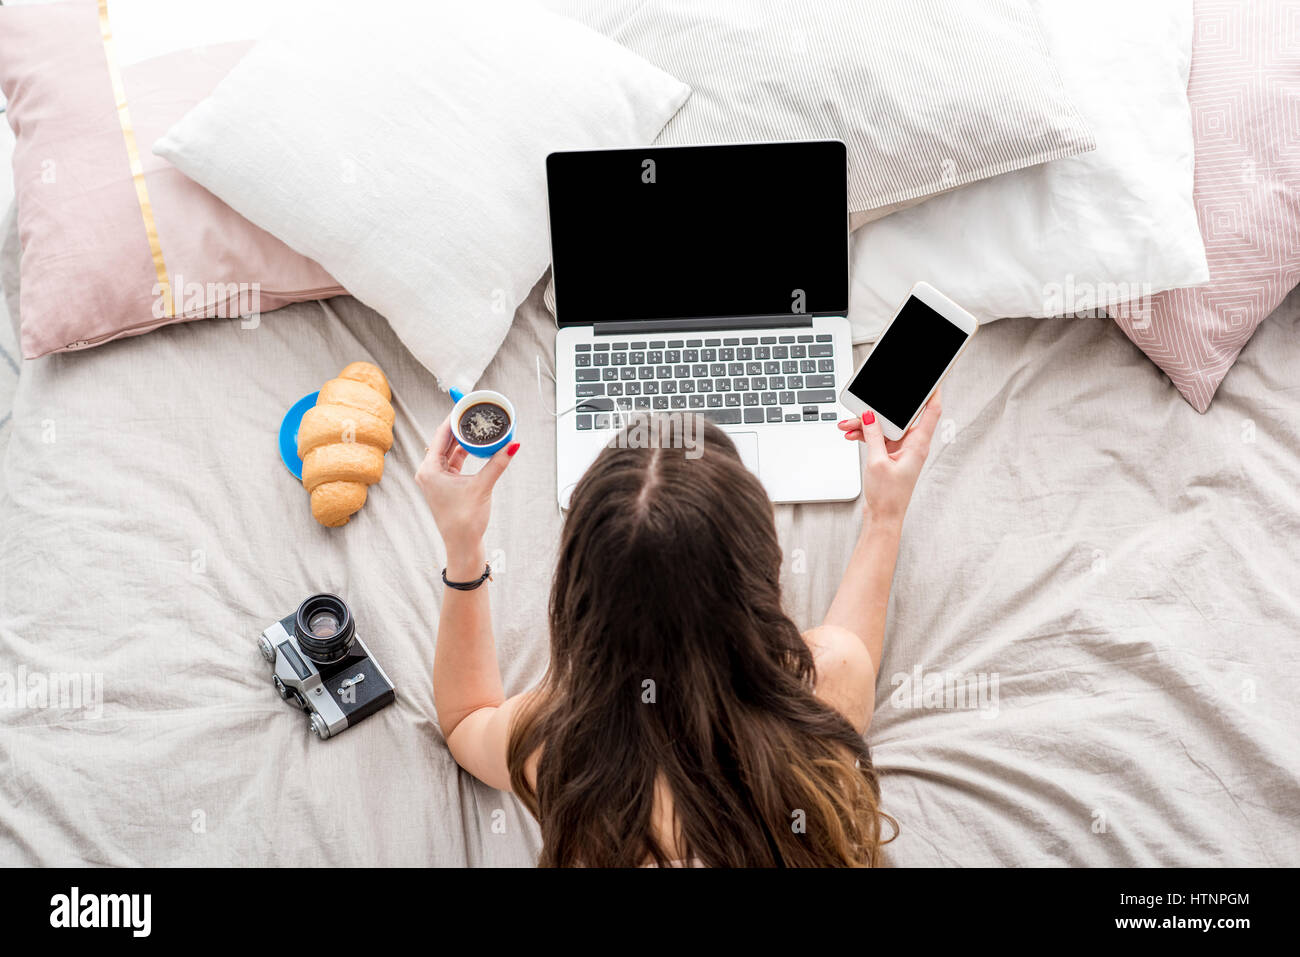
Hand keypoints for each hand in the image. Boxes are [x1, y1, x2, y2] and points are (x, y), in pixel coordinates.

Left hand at [415, 416, 518, 556]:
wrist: (462, 545)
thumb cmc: (465, 520)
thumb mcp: (483, 486)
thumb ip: (498, 463)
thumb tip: (513, 444)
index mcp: (429, 469)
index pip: (440, 434)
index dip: (453, 418)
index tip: (465, 405)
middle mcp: (428, 472)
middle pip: (444, 441)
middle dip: (460, 428)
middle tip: (474, 412)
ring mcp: (436, 479)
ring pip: (450, 452)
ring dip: (463, 441)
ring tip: (477, 426)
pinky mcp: (445, 485)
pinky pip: (454, 462)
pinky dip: (464, 454)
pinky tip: (477, 446)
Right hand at [837, 389, 942, 523]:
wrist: (883, 517)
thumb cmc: (888, 496)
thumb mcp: (877, 461)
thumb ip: (873, 434)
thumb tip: (870, 414)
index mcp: (918, 444)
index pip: (932, 410)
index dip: (932, 391)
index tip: (930, 377)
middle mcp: (913, 444)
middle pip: (898, 417)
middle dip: (877, 411)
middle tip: (860, 408)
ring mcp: (902, 450)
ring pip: (884, 427)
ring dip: (866, 425)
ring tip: (846, 426)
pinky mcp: (891, 455)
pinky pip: (879, 437)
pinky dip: (866, 434)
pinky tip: (852, 434)